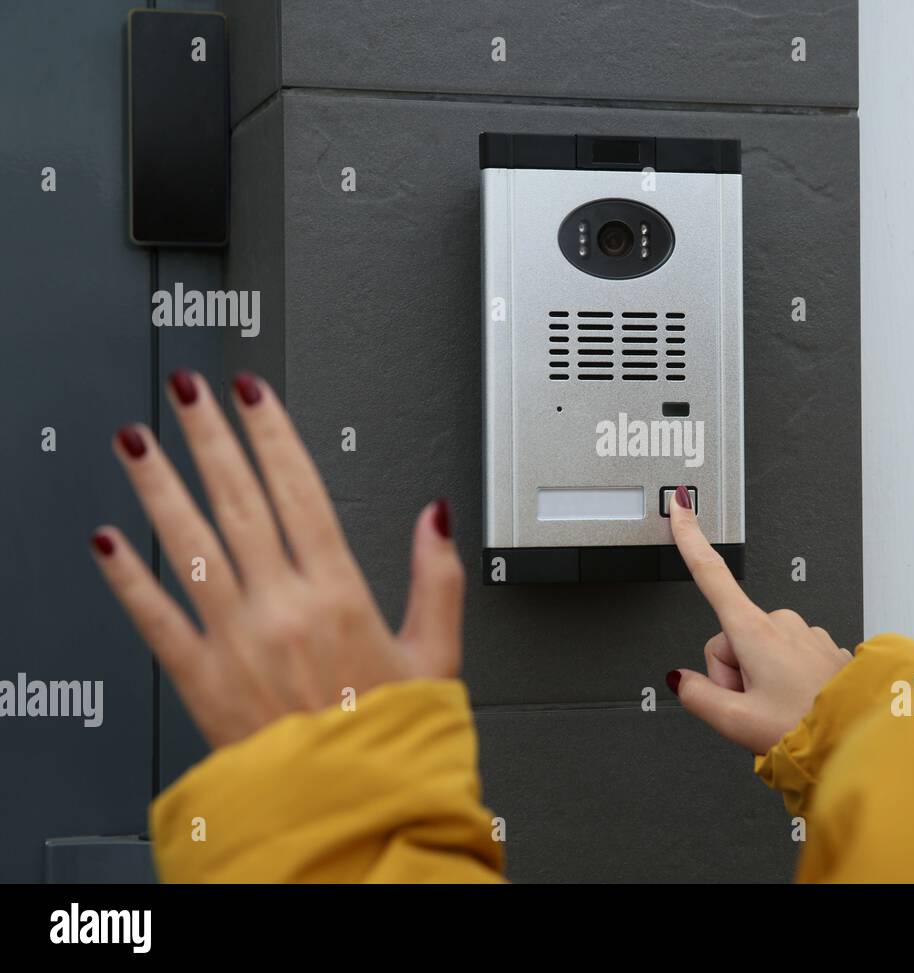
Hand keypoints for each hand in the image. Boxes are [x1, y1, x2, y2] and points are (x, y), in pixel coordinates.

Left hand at [90, 370, 464, 747]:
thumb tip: (437, 516)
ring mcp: (236, 641)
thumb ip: (439, 578)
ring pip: (190, 545)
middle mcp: (282, 609)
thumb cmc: (390, 740)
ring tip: (137, 440)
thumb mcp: (437, 654)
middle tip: (187, 390)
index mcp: (340, 596)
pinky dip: (127, 577)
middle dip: (210, 437)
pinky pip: (155, 618)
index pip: (300, 491)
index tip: (253, 394)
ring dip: (159, 487)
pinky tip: (107, 539)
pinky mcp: (200, 679)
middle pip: (239, 502)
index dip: (273, 434)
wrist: (350, 811)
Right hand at [665, 486, 852, 753]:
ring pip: (758, 650)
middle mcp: (781, 624)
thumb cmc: (807, 727)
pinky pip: (787, 657)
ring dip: (760, 679)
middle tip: (751, 706)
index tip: (681, 507)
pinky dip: (785, 681)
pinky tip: (798, 703)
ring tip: (780, 710)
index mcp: (755, 632)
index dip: (690, 539)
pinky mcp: (823, 647)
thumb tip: (682, 681)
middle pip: (730, 638)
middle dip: (732, 673)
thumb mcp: (736, 721)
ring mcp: (805, 634)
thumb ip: (698, 697)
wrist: (861, 737)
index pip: (711, 574)